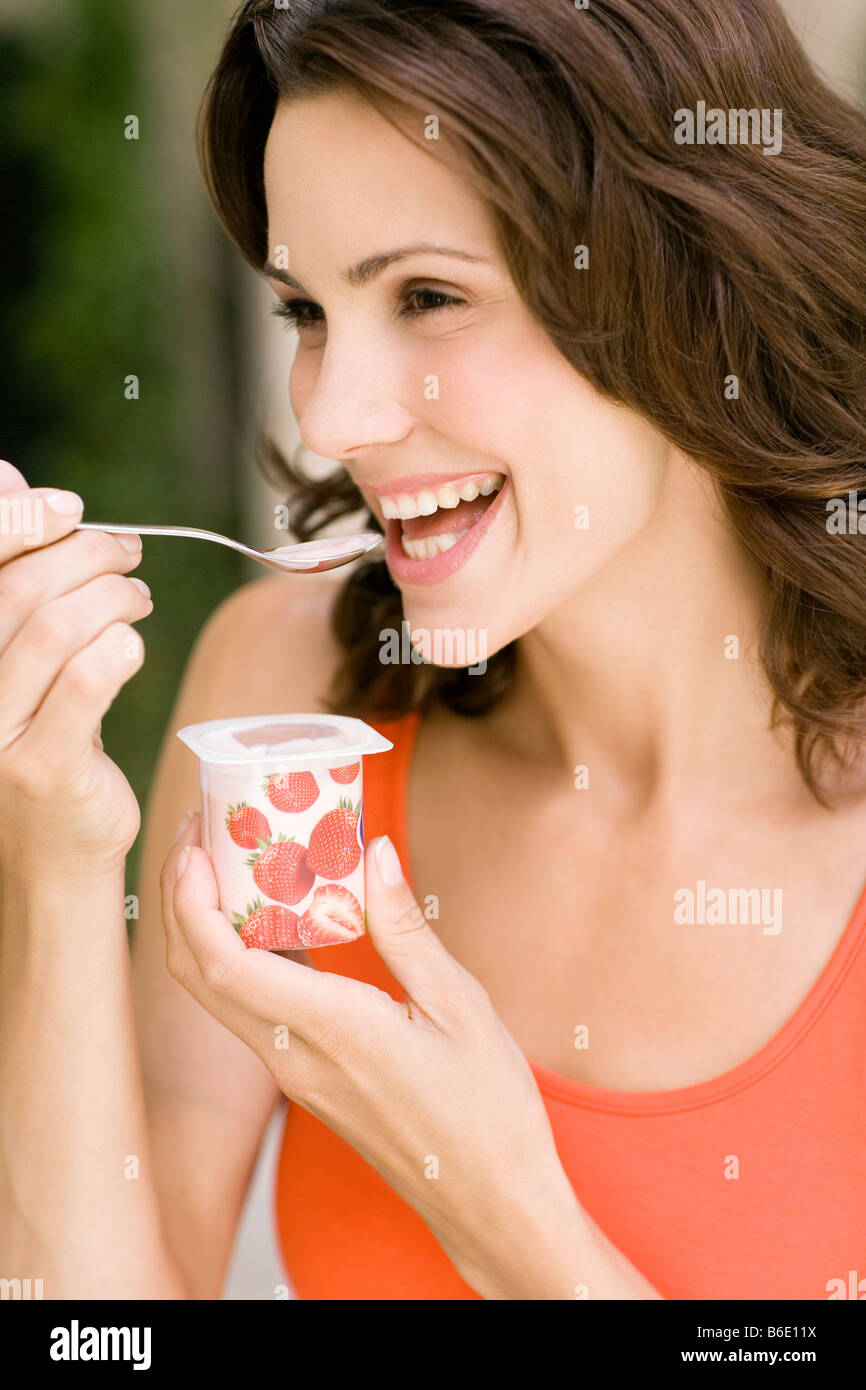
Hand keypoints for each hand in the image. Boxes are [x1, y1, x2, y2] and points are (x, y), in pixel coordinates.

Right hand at [0, 459, 152, 878]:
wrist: (49, 854)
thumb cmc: (41, 740)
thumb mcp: (19, 657)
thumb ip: (14, 578)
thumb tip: (7, 476)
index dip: (21, 519)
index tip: (70, 508)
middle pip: (22, 591)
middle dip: (86, 555)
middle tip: (127, 552)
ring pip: (57, 629)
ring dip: (112, 597)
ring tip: (136, 597)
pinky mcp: (42, 765)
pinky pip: (88, 682)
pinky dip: (120, 647)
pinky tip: (133, 642)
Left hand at [162, 813, 581, 1296]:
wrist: (490, 1201)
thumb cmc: (487, 1108)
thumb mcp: (459, 1004)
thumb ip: (405, 927)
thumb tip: (373, 852)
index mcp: (330, 1031)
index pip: (223, 964)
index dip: (192, 901)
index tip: (194, 843)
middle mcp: (294, 1057)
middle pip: (200, 976)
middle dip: (183, 900)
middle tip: (200, 834)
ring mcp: (295, 1073)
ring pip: (219, 995)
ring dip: (205, 926)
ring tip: (231, 861)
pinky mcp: (307, 1079)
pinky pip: (252, 1010)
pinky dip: (241, 956)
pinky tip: (274, 917)